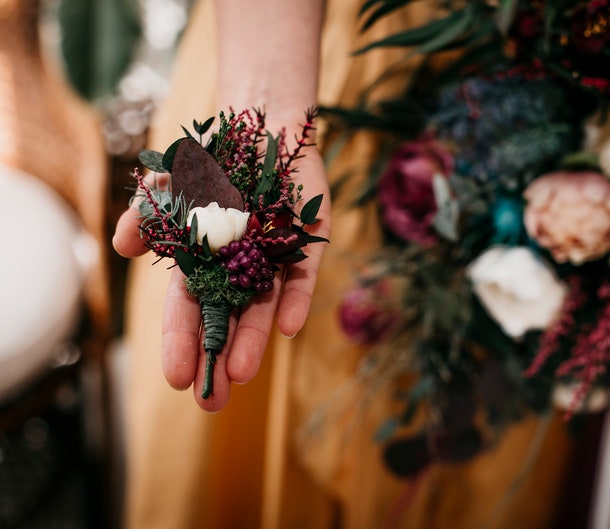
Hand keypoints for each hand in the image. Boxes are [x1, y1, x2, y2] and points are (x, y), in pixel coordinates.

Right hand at [113, 148, 329, 410]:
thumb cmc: (212, 162)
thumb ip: (149, 212)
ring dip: (255, 339)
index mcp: (204, 263)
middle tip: (211, 401)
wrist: (262, 128)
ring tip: (243, 374)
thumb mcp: (170, 183)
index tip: (174, 377)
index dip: (181, 341)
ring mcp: (273, 259)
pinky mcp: (306, 245)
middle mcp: (239, 268)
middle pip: (227, 320)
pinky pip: (301, 276)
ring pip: (263, 306)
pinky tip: (289, 328)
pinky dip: (296, 300)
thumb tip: (123, 244)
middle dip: (218, 358)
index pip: (189, 310)